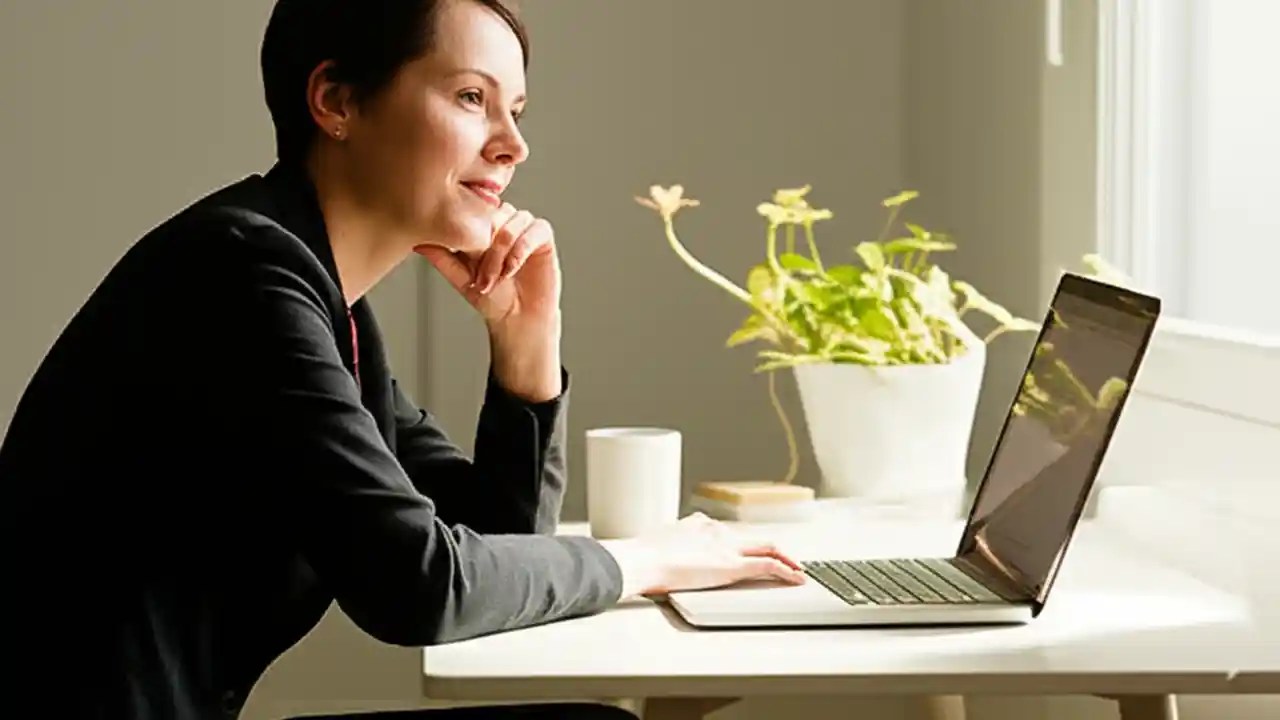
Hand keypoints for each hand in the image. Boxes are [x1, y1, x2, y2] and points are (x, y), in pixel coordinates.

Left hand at [414, 203, 559, 329]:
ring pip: (512, 222)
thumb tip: (416, 242)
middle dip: (486, 247)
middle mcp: (504, 223)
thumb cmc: (493, 298)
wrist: (517, 320)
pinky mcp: (543, 237)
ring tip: (497, 277)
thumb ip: (441, 257)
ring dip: (501, 252)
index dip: (469, 235)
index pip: (474, 212)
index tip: (466, 261)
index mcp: (483, 227)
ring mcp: (524, 228)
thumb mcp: (460, 277)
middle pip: (494, 214)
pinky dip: (521, 249)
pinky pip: (536, 229)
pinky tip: (512, 269)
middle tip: (482, 276)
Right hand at [599, 513, 807, 598]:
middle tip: (783, 558)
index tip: (741, 551)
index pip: (725, 532)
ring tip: (796, 569)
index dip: (738, 543)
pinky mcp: (732, 565)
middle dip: (771, 547)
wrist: (642, 560)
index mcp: (697, 525)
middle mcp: (716, 531)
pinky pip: (768, 565)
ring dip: (785, 558)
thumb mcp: (655, 547)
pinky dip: (787, 571)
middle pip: (752, 537)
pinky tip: (796, 577)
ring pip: (767, 547)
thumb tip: (653, 559)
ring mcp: (727, 548)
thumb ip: (664, 550)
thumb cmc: (641, 557)